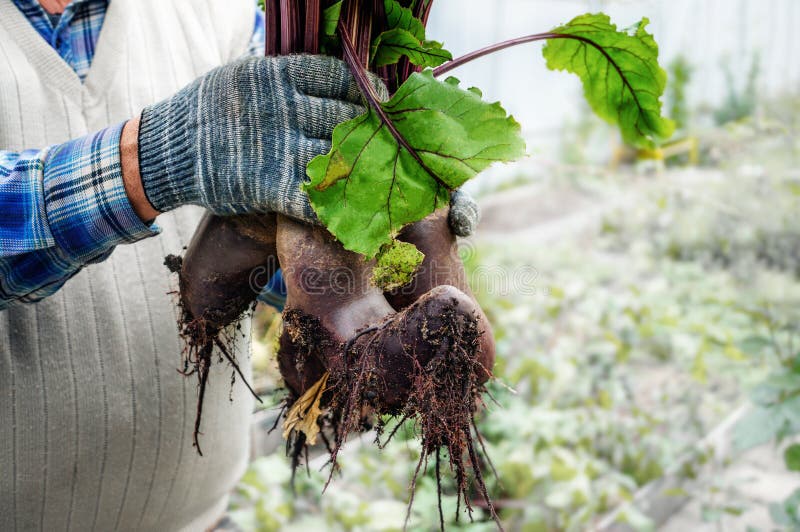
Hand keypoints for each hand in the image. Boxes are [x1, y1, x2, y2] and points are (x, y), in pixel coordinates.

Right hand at [136, 55, 386, 219]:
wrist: (169, 148)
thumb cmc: (212, 109)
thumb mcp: (249, 76)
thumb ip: (290, 80)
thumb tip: (338, 81)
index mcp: (280, 77)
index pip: (342, 77)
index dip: (369, 90)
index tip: (383, 101)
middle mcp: (285, 109)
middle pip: (348, 116)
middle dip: (373, 132)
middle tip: (389, 143)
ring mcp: (279, 149)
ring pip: (340, 156)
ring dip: (363, 168)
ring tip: (379, 174)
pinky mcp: (270, 186)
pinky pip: (317, 197)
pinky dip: (339, 203)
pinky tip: (356, 206)